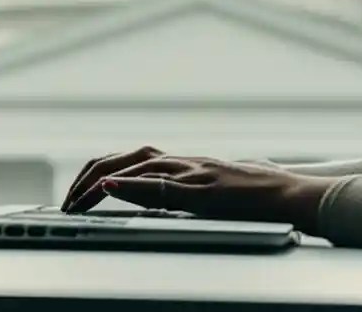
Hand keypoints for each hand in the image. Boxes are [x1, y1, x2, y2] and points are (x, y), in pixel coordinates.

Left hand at [62, 147, 334, 233]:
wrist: (293, 194)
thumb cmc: (259, 197)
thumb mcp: (213, 195)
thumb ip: (187, 194)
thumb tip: (159, 202)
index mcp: (185, 164)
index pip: (132, 161)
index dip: (101, 174)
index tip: (78, 197)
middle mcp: (186, 162)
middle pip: (126, 158)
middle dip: (89, 177)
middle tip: (68, 203)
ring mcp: (195, 173)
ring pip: (138, 165)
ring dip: (101, 181)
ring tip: (77, 199)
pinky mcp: (206, 190)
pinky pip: (163, 185)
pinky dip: (133, 185)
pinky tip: (111, 189)